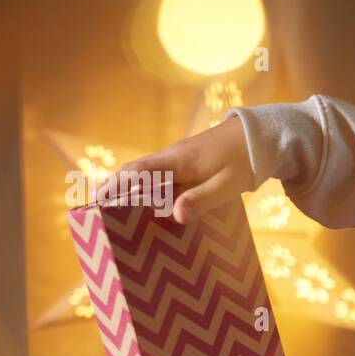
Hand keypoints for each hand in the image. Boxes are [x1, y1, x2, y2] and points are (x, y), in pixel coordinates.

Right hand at [98, 116, 254, 223]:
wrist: (258, 137)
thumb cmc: (243, 161)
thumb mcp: (225, 185)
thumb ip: (200, 200)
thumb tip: (176, 216)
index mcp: (176, 161)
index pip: (136, 171)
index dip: (114, 185)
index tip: (96, 200)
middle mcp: (171, 158)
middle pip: (135, 175)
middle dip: (117, 192)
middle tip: (101, 215)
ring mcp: (178, 160)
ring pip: (149, 178)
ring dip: (135, 194)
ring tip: (123, 218)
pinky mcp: (186, 165)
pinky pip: (163, 179)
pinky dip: (154, 193)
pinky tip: (157, 212)